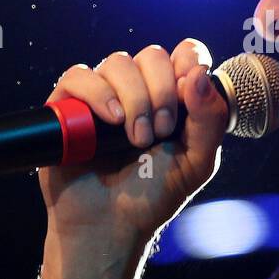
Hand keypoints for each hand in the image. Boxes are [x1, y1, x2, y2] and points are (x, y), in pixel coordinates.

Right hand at [39, 39, 228, 246]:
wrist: (110, 225)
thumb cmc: (153, 195)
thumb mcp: (197, 161)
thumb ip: (210, 119)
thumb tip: (199, 74)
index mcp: (172, 96)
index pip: (184, 53)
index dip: (190, 61)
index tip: (189, 91)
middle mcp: (137, 89)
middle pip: (152, 55)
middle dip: (161, 92)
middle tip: (160, 132)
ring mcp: (102, 95)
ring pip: (118, 62)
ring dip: (133, 99)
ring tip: (134, 139)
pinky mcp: (69, 106)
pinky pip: (79, 75)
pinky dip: (98, 93)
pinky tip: (110, 120)